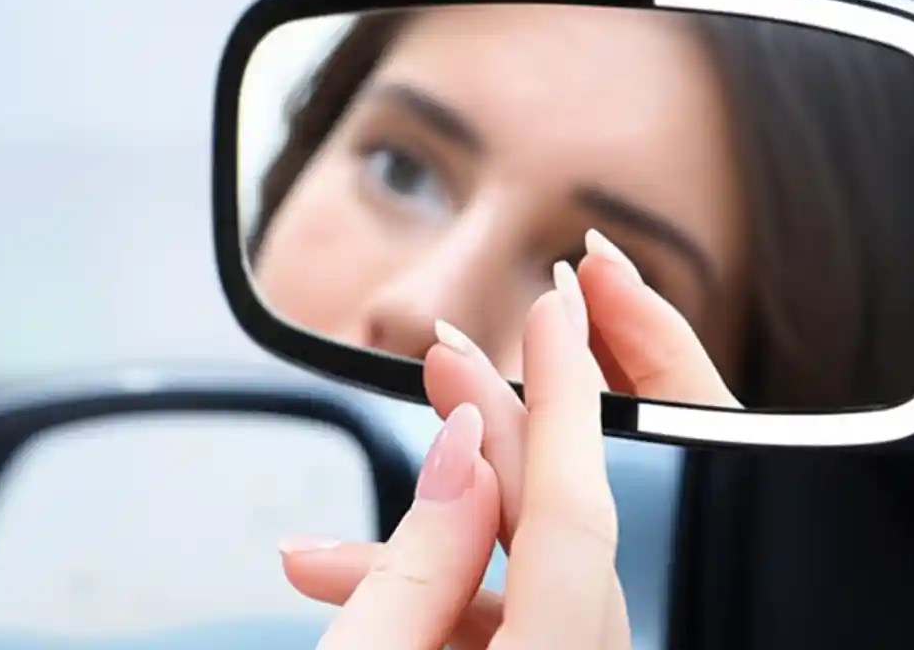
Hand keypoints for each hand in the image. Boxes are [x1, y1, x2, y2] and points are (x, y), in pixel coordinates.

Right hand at [280, 229, 737, 646]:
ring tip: (336, 524)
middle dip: (498, 428)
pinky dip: (442, 587)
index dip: (572, 389)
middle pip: (564, 518)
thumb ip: (414, 565)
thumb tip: (460, 453)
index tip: (563, 295)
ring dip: (443, 521)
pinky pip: (510, 617)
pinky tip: (350, 576)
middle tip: (446, 355)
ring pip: (529, 568)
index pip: (577, 506)